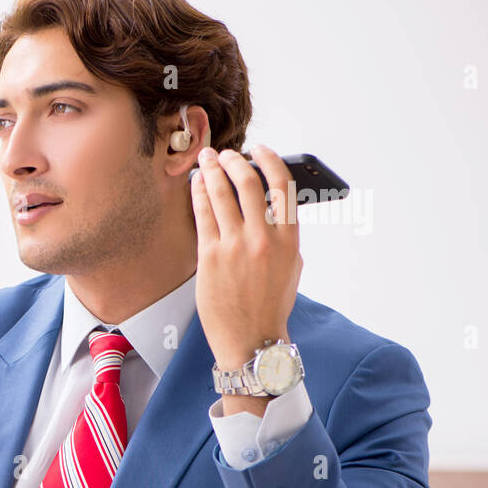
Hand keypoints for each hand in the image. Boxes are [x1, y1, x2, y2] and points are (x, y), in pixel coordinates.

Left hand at [191, 144, 302, 370]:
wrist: (251, 338)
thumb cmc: (270, 304)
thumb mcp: (291, 266)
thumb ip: (283, 234)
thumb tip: (273, 204)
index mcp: (289, 239)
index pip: (282, 186)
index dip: (268, 160)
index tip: (258, 149)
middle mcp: (263, 238)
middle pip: (248, 183)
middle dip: (234, 160)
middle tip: (225, 153)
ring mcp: (235, 246)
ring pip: (221, 194)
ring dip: (212, 171)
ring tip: (206, 160)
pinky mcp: (210, 256)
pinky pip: (202, 214)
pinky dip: (198, 194)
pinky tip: (196, 184)